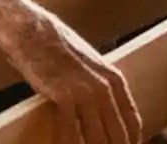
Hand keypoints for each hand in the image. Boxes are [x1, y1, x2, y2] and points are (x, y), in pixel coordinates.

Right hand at [4, 10, 142, 143]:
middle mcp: (104, 87)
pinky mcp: (64, 96)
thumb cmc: (57, 47)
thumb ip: (101, 85)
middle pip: (118, 134)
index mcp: (114, 79)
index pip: (132, 120)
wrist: (34, 32)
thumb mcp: (90, 64)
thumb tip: (104, 109)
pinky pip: (70, 132)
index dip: (132, 140)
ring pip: (97, 138)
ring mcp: (86, 92)